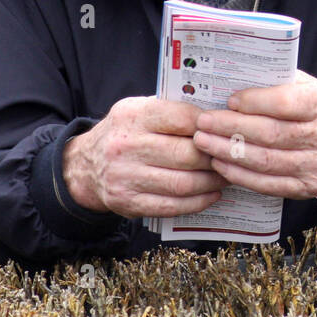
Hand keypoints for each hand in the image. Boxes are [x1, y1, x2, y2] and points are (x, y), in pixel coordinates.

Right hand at [62, 97, 226, 217]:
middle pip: (186, 154)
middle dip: (216, 158)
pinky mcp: (128, 203)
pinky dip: (198, 202)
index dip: (210, 126)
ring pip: (183, 183)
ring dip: (212, 182)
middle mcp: (126, 146)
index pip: (183, 118)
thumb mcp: (139, 110)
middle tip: (232, 158)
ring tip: (226, 176)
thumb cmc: (125, 133)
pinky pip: (172, 206)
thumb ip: (172, 110)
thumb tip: (217, 118)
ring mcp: (126, 177)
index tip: (225, 131)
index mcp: (133, 116)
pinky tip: (212, 194)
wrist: (84, 166)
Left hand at [192, 70, 316, 200]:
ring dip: (228, 152)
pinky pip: (267, 183)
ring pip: (265, 160)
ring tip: (204, 141)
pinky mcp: (306, 188)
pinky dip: (240, 174)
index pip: (285, 103)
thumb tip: (236, 80)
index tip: (230, 101)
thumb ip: (280, 83)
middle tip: (204, 121)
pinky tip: (221, 163)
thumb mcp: (310, 89)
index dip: (254, 102)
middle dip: (231, 128)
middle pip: (270, 133)